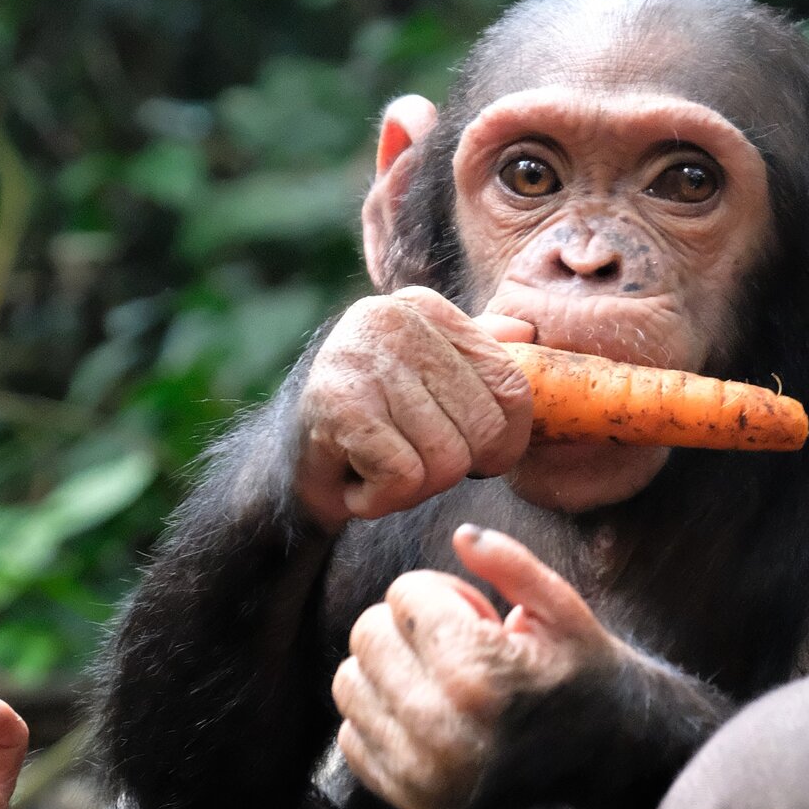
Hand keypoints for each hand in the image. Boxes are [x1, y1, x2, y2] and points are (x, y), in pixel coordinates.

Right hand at [294, 288, 536, 529]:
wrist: (284, 467)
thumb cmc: (370, 425)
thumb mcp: (428, 382)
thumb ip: (476, 355)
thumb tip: (525, 330)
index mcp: (425, 308)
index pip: (512, 385)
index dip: (502, 441)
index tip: (463, 451)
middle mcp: (394, 319)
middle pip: (484, 428)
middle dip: (454, 468)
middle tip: (408, 461)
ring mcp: (364, 357)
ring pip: (447, 460)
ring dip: (414, 488)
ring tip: (378, 466)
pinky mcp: (339, 403)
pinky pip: (404, 477)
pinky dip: (382, 500)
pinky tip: (356, 482)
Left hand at [333, 526, 621, 808]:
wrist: (612, 759)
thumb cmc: (583, 671)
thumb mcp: (562, 606)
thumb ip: (509, 563)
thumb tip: (460, 534)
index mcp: (479, 672)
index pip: (403, 594)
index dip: (440, 591)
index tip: (477, 614)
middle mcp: (443, 728)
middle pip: (367, 636)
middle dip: (406, 626)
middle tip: (454, 644)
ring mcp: (425, 774)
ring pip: (349, 686)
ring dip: (387, 671)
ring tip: (440, 679)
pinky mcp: (414, 801)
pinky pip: (352, 739)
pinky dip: (383, 718)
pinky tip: (430, 715)